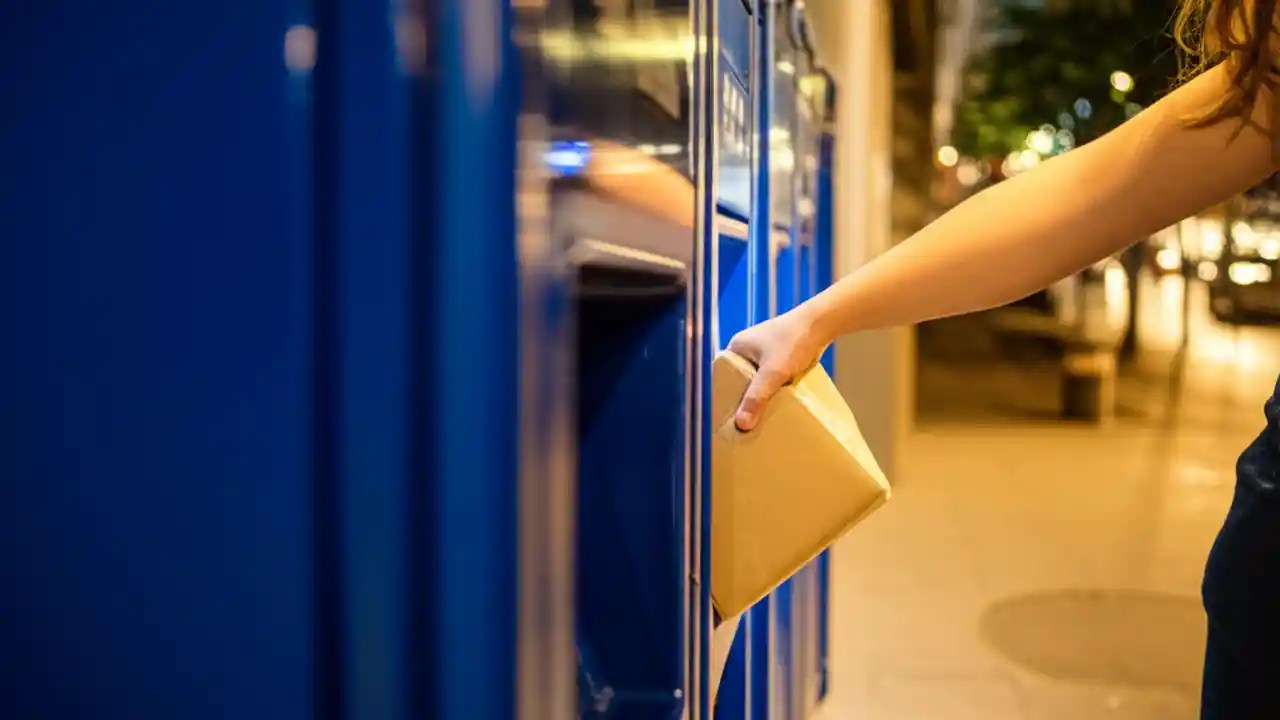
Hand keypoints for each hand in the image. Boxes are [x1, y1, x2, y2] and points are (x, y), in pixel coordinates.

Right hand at [726, 304, 828, 431]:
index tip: (727, 418)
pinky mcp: (779, 357)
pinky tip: (777, 404)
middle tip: (745, 423)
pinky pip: (770, 379)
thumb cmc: (794, 341)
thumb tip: (742, 424)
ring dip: (761, 397)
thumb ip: (757, 397)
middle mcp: (747, 350)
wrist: (822, 323)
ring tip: (761, 418)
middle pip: (739, 382)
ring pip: (757, 382)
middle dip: (744, 401)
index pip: (722, 378)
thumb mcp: (774, 372)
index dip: (724, 398)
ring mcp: (764, 353)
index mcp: (736, 347)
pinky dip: (773, 391)